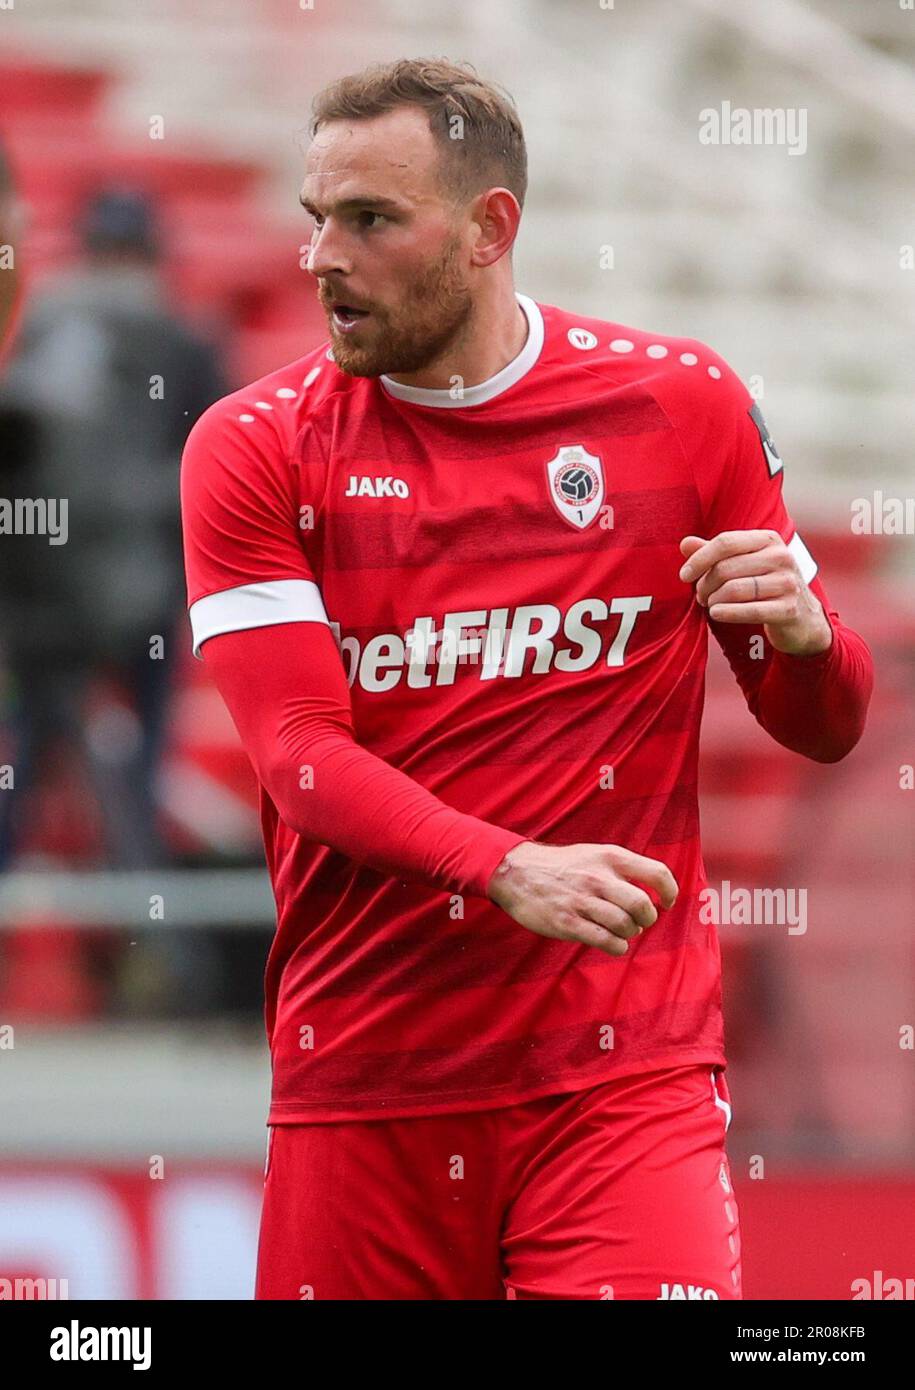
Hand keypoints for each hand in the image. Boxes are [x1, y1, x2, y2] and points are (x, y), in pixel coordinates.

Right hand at [487, 840, 677, 957]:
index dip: (670, 891)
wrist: (517, 872)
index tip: (666, 902)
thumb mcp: (594, 854)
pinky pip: (606, 942)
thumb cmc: (562, 866)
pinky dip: (617, 947)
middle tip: (641, 920)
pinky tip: (612, 942)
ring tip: (621, 930)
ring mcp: (582, 901)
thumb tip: (654, 890)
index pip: (657, 873)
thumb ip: (622, 868)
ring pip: (625, 926)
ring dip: (630, 933)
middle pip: (643, 905)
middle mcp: (599, 878)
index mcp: (610, 857)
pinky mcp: (568, 923)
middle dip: (648, 918)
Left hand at [679, 530, 831, 655]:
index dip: (699, 559)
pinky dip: (727, 613)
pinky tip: (716, 613)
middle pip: (726, 567)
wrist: (802, 617)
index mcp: (768, 539)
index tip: (684, 575)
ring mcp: (787, 583)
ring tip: (710, 604)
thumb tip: (685, 543)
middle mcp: (781, 557)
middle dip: (705, 584)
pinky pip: (750, 610)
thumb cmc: (765, 585)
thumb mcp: (743, 563)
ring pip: (734, 589)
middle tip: (700, 595)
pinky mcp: (789, 609)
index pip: (725, 542)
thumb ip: (715, 553)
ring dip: (714, 600)